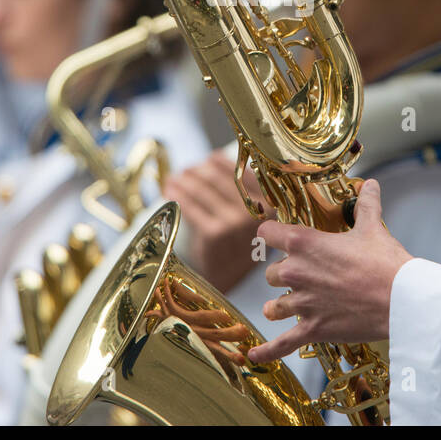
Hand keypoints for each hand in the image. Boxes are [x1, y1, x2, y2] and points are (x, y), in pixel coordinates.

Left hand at [163, 149, 272, 292]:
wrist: (228, 281)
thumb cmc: (236, 246)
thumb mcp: (250, 218)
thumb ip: (244, 193)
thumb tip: (214, 158)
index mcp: (271, 204)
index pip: (243, 172)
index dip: (220, 163)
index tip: (207, 160)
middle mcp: (257, 212)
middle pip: (220, 179)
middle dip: (197, 171)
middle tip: (185, 170)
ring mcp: (236, 223)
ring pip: (203, 190)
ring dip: (184, 180)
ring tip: (173, 179)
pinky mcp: (216, 233)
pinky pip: (192, 207)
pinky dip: (177, 195)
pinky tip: (169, 191)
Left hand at [246, 179, 412, 363]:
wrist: (401, 299)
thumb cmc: (386, 262)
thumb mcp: (373, 228)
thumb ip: (366, 205)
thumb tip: (371, 185)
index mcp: (303, 243)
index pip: (267, 233)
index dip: (270, 233)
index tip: (275, 236)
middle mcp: (295, 273)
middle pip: (271, 273)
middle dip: (283, 274)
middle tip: (303, 276)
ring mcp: (302, 304)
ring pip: (273, 306)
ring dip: (278, 306)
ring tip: (284, 307)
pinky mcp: (313, 329)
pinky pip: (282, 343)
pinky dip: (266, 351)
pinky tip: (253, 355)